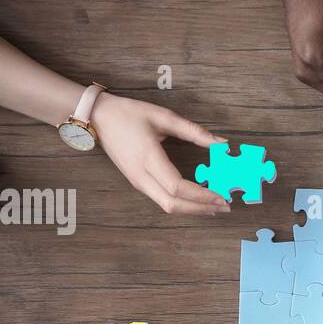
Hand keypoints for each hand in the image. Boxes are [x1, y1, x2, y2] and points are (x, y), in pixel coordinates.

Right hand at [90, 92, 230, 215]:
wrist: (98, 117)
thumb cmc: (129, 114)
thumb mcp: (163, 116)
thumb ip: (194, 131)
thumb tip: (221, 143)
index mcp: (147, 158)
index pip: (177, 187)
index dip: (201, 195)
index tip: (222, 196)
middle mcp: (141, 176)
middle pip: (172, 205)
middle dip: (200, 209)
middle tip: (224, 206)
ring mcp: (137, 182)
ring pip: (167, 206)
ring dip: (192, 209)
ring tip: (214, 206)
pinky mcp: (137, 183)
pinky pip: (162, 201)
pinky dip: (182, 204)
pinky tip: (196, 199)